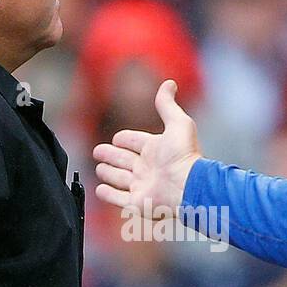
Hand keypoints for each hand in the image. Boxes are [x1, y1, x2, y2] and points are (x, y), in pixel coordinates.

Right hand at [93, 79, 201, 216]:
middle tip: (98, 151)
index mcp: (155, 149)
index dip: (126, 139)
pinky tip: (100, 189)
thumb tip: (169, 83)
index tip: (117, 138)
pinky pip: (118, 198)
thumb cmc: (184, 156)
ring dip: (108, 173)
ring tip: (100, 168)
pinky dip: (108, 194)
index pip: (135, 142)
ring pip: (119, 178)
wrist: (187, 186)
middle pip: (123, 160)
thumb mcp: (177, 123)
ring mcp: (142, 186)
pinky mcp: (137, 203)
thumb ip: (167, 104)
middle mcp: (148, 168)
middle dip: (111, 155)